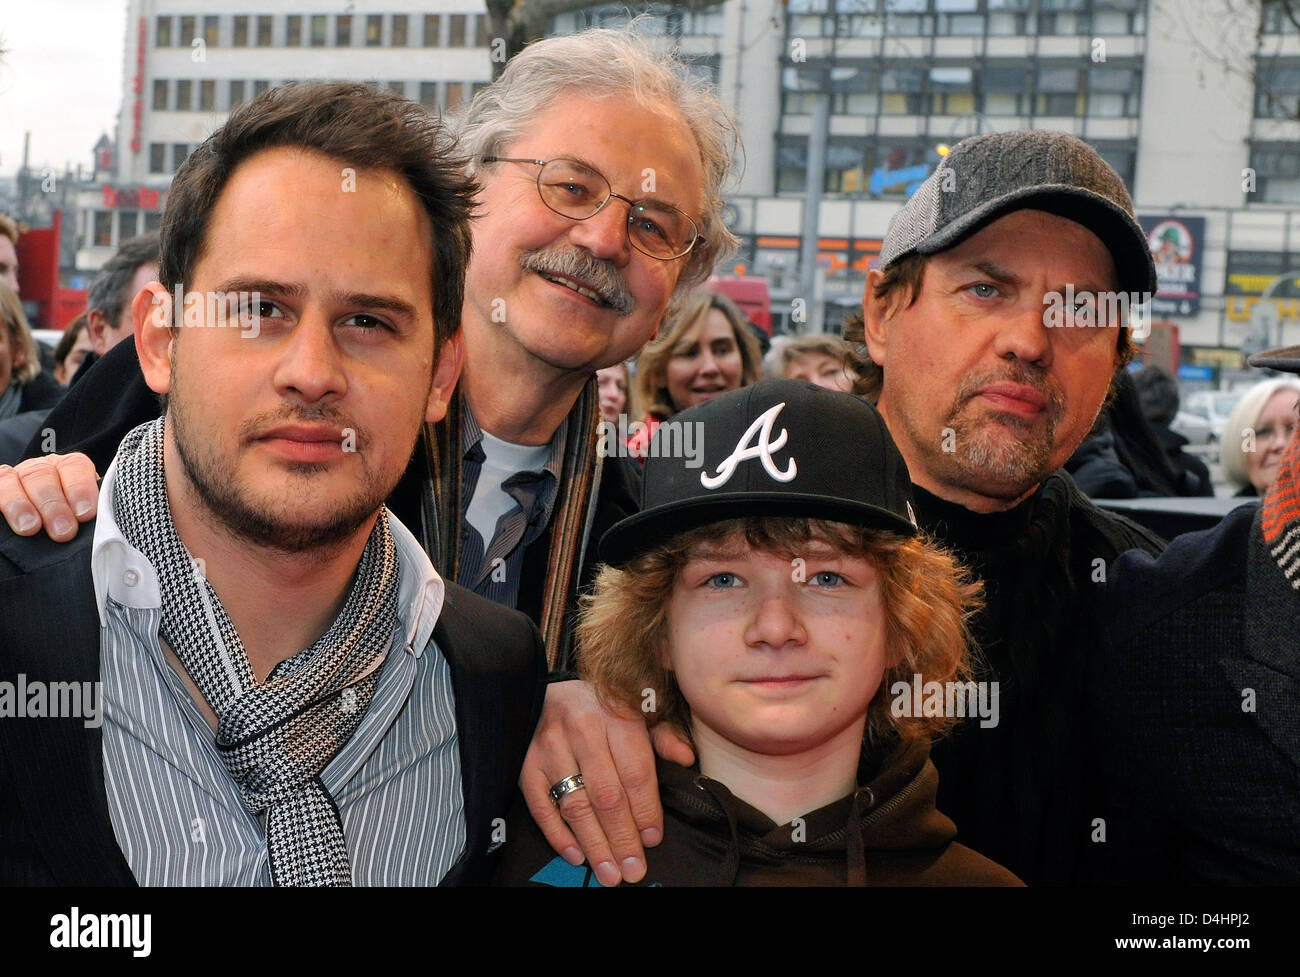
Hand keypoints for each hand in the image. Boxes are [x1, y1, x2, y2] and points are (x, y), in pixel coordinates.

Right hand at [0, 453, 99, 540]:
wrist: (30, 536)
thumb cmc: (68, 524)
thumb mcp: (80, 516)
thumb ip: (87, 516)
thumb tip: (101, 532)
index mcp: (66, 469)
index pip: (75, 466)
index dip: (81, 488)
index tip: (86, 514)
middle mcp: (38, 469)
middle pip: (42, 476)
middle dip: (54, 504)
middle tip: (64, 531)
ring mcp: (12, 479)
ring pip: (11, 481)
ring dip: (20, 505)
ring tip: (30, 529)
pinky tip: (4, 520)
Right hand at [520, 679, 693, 885]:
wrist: (548, 691)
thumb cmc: (602, 708)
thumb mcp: (638, 711)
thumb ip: (663, 736)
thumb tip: (686, 759)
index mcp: (616, 715)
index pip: (635, 772)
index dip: (645, 810)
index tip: (653, 839)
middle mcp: (582, 730)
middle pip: (606, 795)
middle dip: (622, 838)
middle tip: (633, 870)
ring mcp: (550, 747)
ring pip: (575, 805)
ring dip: (594, 844)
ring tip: (609, 873)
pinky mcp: (526, 764)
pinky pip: (541, 806)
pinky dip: (558, 834)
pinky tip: (577, 855)